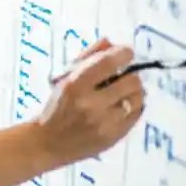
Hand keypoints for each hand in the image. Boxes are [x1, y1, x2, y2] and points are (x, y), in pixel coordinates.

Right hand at [35, 43, 144, 166]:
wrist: (48, 142)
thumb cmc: (56, 106)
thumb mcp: (64, 78)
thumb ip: (88, 58)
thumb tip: (111, 43)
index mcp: (75, 85)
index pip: (108, 63)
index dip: (123, 54)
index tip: (126, 53)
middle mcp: (91, 104)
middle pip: (131, 81)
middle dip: (130, 74)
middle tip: (123, 76)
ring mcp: (104, 123)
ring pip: (138, 98)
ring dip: (134, 91)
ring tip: (124, 92)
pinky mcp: (114, 137)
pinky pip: (137, 115)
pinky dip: (134, 107)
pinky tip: (124, 105)